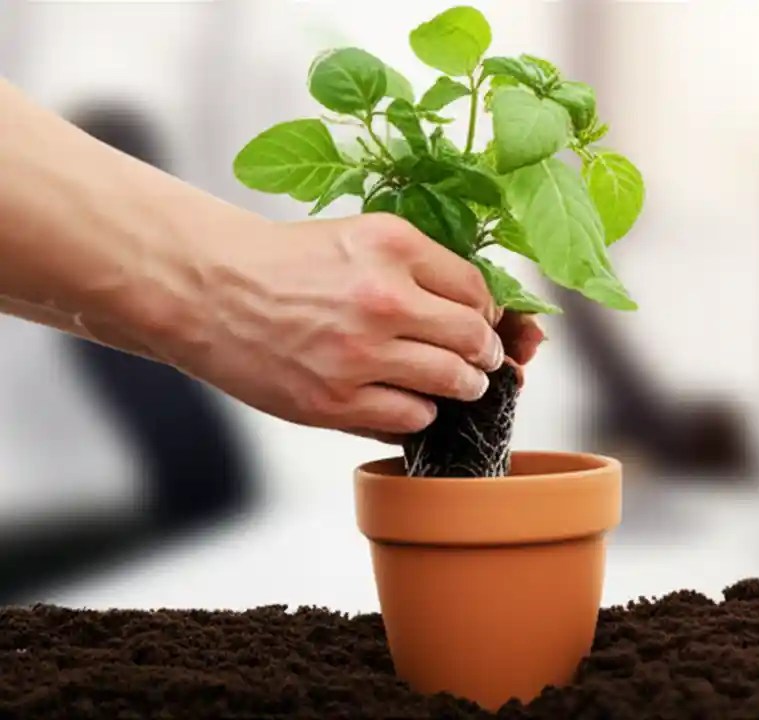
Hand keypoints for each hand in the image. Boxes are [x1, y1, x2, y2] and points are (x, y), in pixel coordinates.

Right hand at [146, 212, 511, 437]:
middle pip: (475, 340)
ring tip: (456, 384)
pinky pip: (412, 418)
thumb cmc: (288, 265)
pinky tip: (407, 400)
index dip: (488, 313)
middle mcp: (384, 298)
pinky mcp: (336, 399)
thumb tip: (486, 310)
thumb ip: (422, 268)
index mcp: (394, 247)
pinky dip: (419, 413)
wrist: (209, 289)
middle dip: (486, 355)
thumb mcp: (362, 238)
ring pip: (453, 383)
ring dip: (462, 387)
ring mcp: (361, 353)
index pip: (479, 291)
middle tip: (481, 360)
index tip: (481, 322)